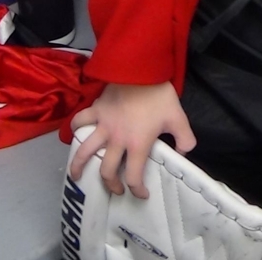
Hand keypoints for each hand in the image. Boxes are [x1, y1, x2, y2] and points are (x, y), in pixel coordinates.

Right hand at [69, 82, 196, 198]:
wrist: (142, 68)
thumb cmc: (160, 94)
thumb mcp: (178, 117)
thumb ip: (185, 139)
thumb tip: (183, 153)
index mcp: (137, 144)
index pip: (133, 176)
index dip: (137, 190)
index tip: (141, 194)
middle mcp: (117, 140)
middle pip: (106, 171)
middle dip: (110, 185)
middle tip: (115, 188)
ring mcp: (103, 125)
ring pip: (85, 152)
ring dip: (78, 166)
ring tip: (76, 175)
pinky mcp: (96, 110)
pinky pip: (80, 121)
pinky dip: (76, 128)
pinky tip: (76, 134)